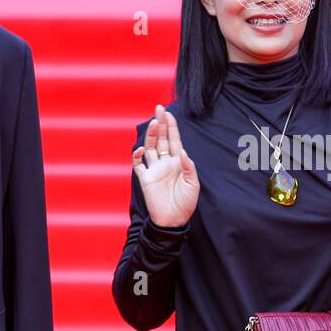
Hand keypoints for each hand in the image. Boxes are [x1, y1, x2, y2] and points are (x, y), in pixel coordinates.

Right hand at [131, 104, 199, 227]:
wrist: (173, 221)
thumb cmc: (185, 204)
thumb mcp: (193, 185)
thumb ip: (188, 167)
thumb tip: (182, 151)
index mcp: (178, 163)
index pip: (173, 140)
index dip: (171, 127)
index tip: (169, 113)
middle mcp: (165, 163)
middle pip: (161, 139)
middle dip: (160, 124)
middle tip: (159, 109)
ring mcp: (154, 170)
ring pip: (150, 147)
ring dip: (150, 135)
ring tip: (153, 122)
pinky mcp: (145, 179)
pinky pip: (138, 165)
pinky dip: (138, 156)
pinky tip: (142, 149)